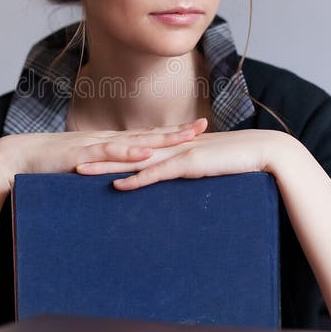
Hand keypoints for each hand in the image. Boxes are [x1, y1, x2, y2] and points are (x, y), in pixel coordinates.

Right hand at [0, 119, 208, 190]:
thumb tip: (116, 188)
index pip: (145, 137)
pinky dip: (130, 152)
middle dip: (177, 131)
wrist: (14, 158)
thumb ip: (99, 176)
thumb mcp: (79, 172)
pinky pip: (109, 153)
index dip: (171, 134)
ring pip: (135, 140)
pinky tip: (148, 152)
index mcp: (106, 145)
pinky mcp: (81, 154)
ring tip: (188, 136)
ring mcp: (94, 145)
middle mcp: (105, 140)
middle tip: (206, 126)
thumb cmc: (45, 167)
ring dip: (162, 138)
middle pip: (148, 134)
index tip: (196, 131)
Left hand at [76, 123, 288, 189]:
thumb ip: (187, 169)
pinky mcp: (189, 163)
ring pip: (134, 160)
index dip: (108, 152)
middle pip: (125, 151)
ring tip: (79, 172)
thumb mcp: (205, 165)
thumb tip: (174, 177)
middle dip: (96, 156)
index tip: (85, 157)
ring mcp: (178, 153)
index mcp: (171, 145)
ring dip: (106, 166)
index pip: (133, 148)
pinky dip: (137, 179)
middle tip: (68, 162)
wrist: (262, 151)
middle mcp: (170, 146)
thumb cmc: (235, 160)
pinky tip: (118, 186)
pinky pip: (158, 173)